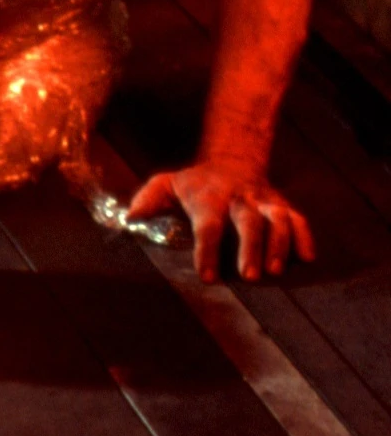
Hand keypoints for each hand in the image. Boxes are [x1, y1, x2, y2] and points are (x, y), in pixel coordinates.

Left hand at [127, 162, 314, 282]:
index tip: (207, 276)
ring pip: (276, 219)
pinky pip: (298, 218)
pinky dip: (303, 236)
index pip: (208, 224)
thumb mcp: (167, 185)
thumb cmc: (194, 184)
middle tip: (249, 276)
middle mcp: (239, 198)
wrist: (232, 158)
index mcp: (209, 197)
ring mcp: (263, 201)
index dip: (207, 249)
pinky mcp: (281, 205)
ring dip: (278, 244)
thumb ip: (149, 200)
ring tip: (275, 271)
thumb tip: (130, 219)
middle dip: (250, 248)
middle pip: (247, 221)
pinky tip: (306, 258)